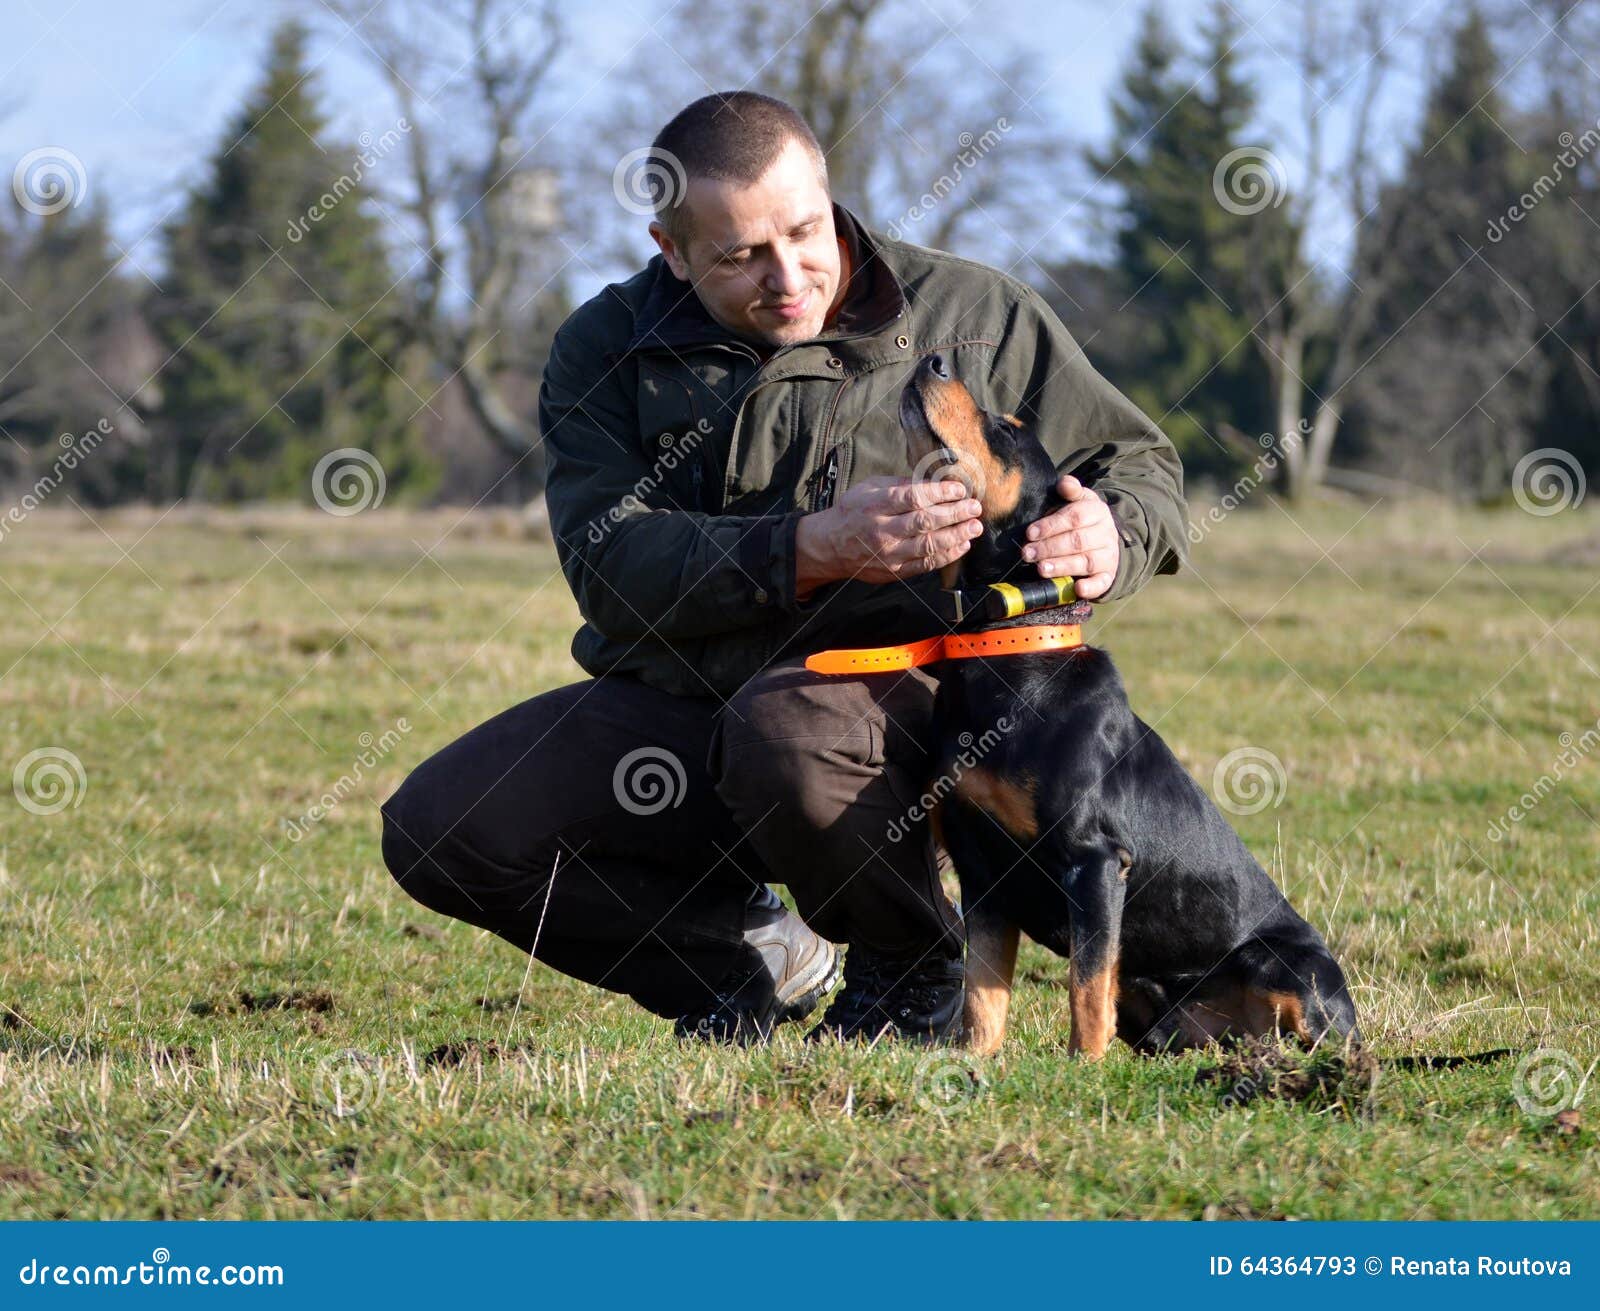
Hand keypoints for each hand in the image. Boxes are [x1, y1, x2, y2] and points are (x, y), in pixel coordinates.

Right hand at [795, 477, 983, 596]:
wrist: (830, 546)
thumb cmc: (853, 512)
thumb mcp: (869, 488)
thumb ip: (899, 484)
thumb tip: (932, 481)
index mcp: (876, 505)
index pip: (914, 498)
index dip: (941, 493)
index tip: (960, 490)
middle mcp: (882, 530)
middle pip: (926, 521)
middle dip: (955, 513)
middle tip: (974, 507)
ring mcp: (889, 554)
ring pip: (929, 545)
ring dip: (957, 535)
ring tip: (974, 526)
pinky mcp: (894, 572)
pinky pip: (926, 564)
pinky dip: (947, 555)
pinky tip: (962, 545)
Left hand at [1021, 474, 1119, 599]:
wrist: (1105, 538)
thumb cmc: (1082, 518)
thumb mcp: (1078, 500)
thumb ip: (1071, 491)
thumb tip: (1064, 483)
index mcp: (1097, 511)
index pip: (1075, 517)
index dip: (1051, 525)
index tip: (1030, 533)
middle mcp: (1106, 533)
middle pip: (1078, 541)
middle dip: (1049, 548)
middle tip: (1027, 553)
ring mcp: (1108, 556)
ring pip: (1086, 562)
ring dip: (1062, 566)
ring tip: (1041, 569)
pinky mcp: (1108, 575)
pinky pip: (1102, 583)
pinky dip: (1091, 588)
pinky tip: (1077, 589)